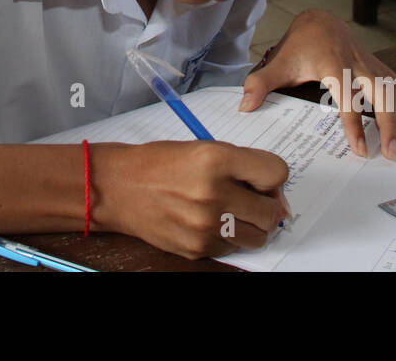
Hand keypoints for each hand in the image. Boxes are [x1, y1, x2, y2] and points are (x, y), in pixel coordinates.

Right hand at [91, 141, 289, 259]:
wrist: (118, 187)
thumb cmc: (160, 164)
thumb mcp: (202, 148)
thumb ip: (242, 164)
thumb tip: (275, 192)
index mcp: (216, 159)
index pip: (276, 172)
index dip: (272, 177)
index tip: (263, 179)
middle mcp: (214, 193)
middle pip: (271, 212)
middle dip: (267, 206)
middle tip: (251, 199)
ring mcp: (205, 225)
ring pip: (258, 237)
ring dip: (250, 225)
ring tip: (230, 211)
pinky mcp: (197, 248)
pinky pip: (232, 247)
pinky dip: (227, 237)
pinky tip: (207, 221)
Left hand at [240, 9, 395, 158]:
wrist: (320, 20)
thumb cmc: (299, 45)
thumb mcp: (277, 62)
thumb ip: (260, 83)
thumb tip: (244, 106)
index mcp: (334, 65)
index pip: (346, 98)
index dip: (353, 124)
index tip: (359, 149)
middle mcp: (359, 65)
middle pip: (381, 96)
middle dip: (389, 125)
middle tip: (394, 155)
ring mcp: (374, 68)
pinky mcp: (383, 71)